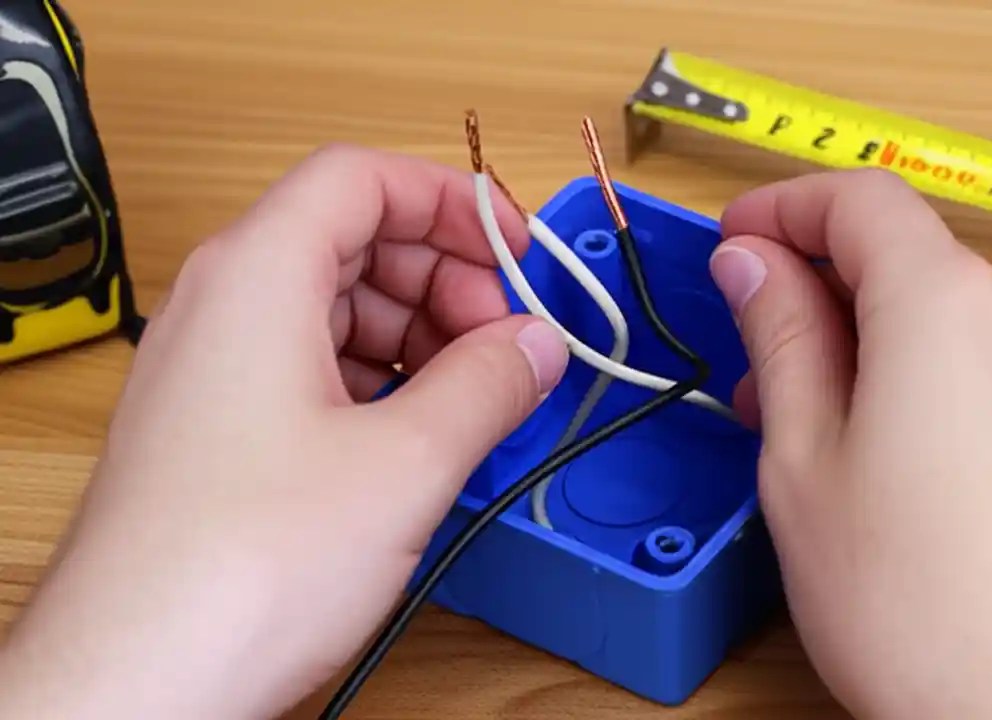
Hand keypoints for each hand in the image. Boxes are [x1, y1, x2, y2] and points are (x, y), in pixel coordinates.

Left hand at [0, 145, 567, 718]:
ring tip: (479, 400)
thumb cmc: (241, 566)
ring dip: (421, 338)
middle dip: (449, 279)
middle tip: (512, 344)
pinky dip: (382, 385)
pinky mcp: (218, 431)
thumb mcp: (407, 462)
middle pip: (354, 239)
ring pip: (336, 308)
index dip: (454, 202)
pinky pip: (313, 370)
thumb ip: (489, 383)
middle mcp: (222, 306)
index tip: (520, 253)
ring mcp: (214, 370)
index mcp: (257, 273)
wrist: (135, 680)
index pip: (362, 178)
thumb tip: (536, 343)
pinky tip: (424, 438)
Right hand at [709, 170, 991, 718]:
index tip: (734, 238)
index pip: (859, 201)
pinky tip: (880, 465)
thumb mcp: (803, 460)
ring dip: (865, 348)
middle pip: (905, 261)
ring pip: (945, 326)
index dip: (781, 208)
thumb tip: (755, 264)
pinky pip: (986, 378)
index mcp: (946, 308)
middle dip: (815, 291)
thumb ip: (779, 338)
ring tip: (805, 432)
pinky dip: (921, 388)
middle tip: (751, 358)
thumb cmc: (922, 612)